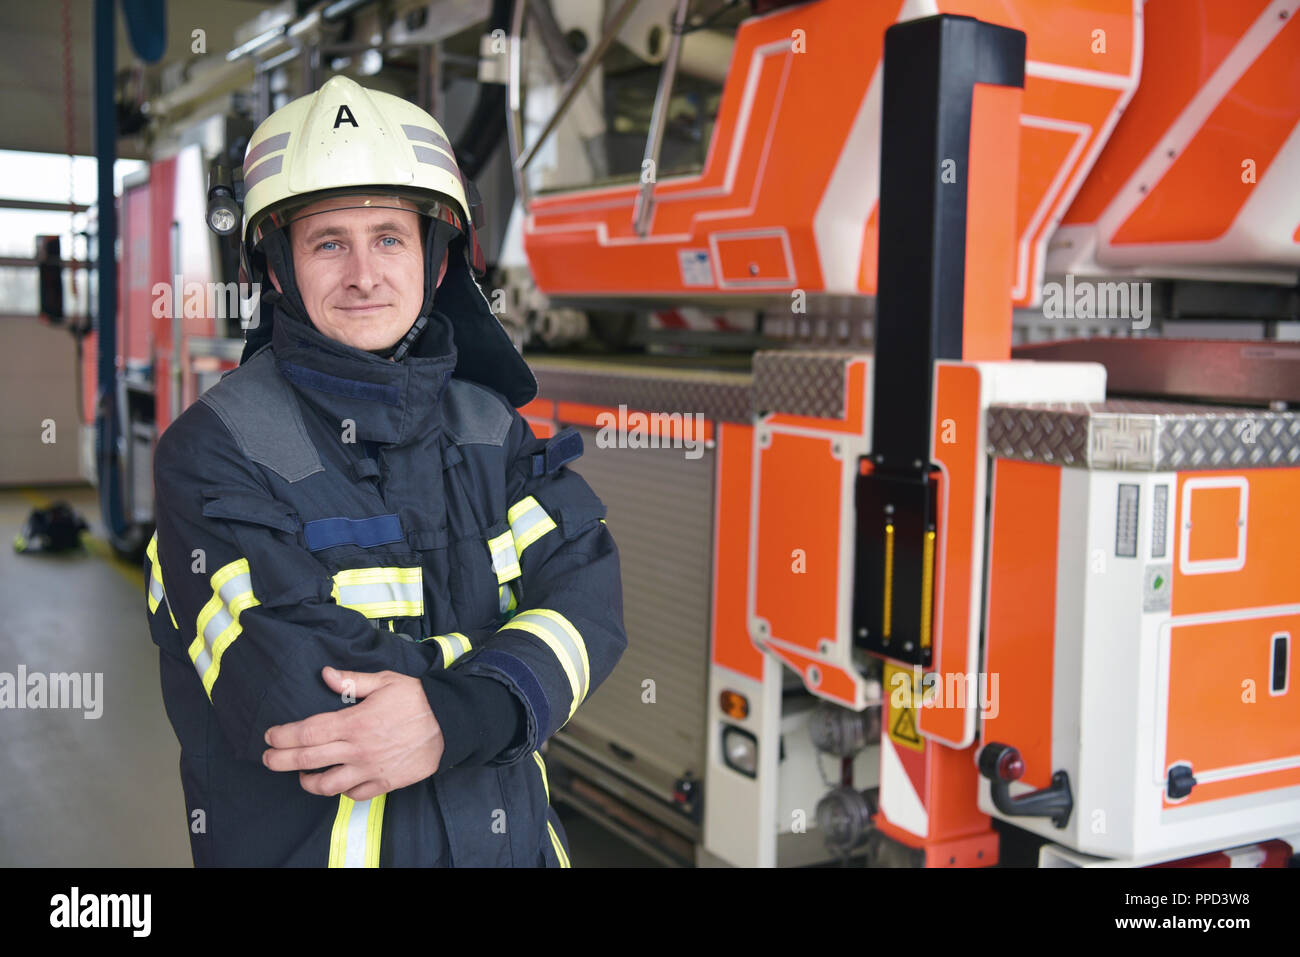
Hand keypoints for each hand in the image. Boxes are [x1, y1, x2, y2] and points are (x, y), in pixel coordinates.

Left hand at [262, 667, 444, 800]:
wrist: (450, 723)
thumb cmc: (418, 699)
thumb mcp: (385, 681)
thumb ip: (353, 680)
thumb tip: (326, 674)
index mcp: (355, 722)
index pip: (308, 732)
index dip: (284, 736)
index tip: (270, 736)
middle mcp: (358, 749)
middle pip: (308, 760)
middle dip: (280, 760)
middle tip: (267, 759)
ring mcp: (370, 768)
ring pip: (327, 784)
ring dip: (307, 782)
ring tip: (300, 776)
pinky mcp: (385, 782)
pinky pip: (354, 794)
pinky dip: (342, 791)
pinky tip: (337, 783)